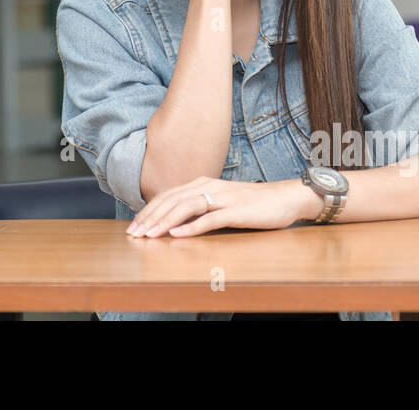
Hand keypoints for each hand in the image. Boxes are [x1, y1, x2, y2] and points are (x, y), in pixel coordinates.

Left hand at [125, 176, 303, 237]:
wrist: (284, 198)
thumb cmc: (251, 204)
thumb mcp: (220, 202)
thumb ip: (199, 207)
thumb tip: (175, 221)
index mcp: (202, 183)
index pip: (168, 196)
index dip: (149, 211)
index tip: (134, 226)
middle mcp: (208, 186)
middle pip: (171, 200)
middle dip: (150, 217)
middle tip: (134, 234)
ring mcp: (222, 197)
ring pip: (186, 207)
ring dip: (165, 222)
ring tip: (149, 235)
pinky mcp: (235, 210)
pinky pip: (210, 219)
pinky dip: (192, 227)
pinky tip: (178, 235)